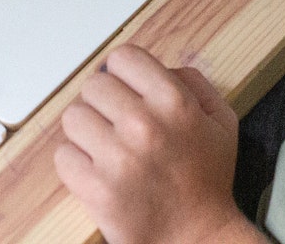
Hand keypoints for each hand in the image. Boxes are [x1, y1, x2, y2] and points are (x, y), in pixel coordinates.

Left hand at [55, 44, 262, 243]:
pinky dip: (76, 163)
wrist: (198, 237)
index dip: (123, 74)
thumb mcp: (220, 120)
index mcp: (174, 103)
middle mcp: (145, 125)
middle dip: (104, 104)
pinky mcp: (97, 190)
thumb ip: (192, 82)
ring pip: (73, 117)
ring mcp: (118, 159)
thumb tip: (157, 67)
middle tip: (118, 126)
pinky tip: (98, 171)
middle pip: (93, 85)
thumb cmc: (206, 179)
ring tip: (108, 149)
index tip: (127, 92)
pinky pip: (63, 155)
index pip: (122, 58)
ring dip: (87, 132)